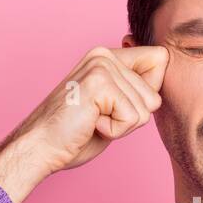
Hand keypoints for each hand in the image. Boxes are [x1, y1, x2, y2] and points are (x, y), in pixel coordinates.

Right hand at [0, 45, 168, 202]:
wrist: (39, 147)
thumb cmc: (74, 133)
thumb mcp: (111, 105)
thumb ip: (134, 89)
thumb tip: (163, 69)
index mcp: (107, 55)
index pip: (159, 60)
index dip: (149, 92)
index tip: (117, 106)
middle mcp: (104, 54)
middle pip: (155, 94)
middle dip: (132, 118)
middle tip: (99, 119)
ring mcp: (101, 66)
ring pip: (146, 109)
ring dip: (122, 126)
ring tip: (93, 121)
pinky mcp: (99, 83)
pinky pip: (133, 118)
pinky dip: (115, 132)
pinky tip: (91, 125)